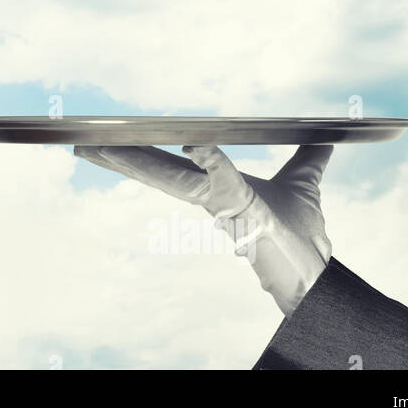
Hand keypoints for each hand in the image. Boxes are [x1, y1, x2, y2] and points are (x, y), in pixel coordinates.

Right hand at [74, 144, 333, 315]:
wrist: (314, 272)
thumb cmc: (304, 235)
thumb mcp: (304, 181)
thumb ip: (308, 157)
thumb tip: (325, 135)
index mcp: (215, 188)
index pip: (170, 165)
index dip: (141, 154)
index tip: (113, 141)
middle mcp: (209, 196)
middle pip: (156, 171)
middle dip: (119, 158)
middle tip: (83, 144)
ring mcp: (220, 203)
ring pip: (170, 177)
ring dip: (134, 162)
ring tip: (98, 148)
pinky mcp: (241, 207)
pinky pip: (223, 178)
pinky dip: (211, 159)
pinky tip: (195, 143)